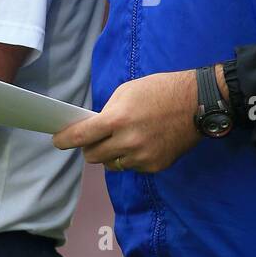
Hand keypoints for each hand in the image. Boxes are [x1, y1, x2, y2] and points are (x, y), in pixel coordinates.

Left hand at [52, 69, 200, 173]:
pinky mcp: (155, 166)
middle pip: (93, 156)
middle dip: (88, 148)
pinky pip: (132, 166)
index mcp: (118, 120)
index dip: (65, 140)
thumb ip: (108, 112)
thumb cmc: (160, 90)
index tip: (58, 141)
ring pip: (112, 164)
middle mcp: (128, 143)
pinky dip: (131, 157)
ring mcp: (142, 158)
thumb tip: (93, 128)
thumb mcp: (127, 91)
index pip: (82, 137)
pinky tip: (142, 143)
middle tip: (92, 139)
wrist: (197, 103)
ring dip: (110, 154)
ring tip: (121, 139)